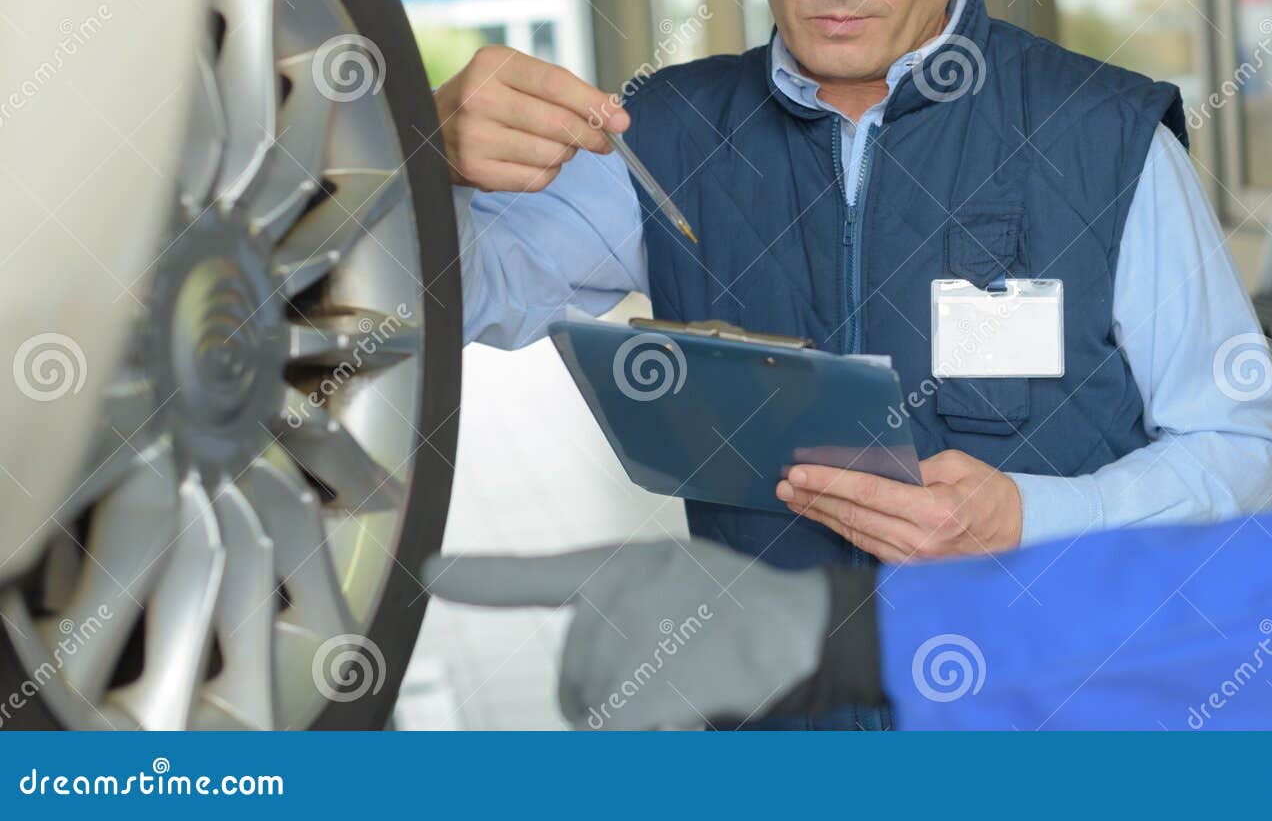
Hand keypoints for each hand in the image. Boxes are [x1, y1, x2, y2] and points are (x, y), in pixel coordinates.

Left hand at [422, 540, 827, 729]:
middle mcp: (611, 597)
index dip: (481, 579)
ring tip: (693, 690)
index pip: (537, 574)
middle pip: (574, 683)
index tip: (432, 572)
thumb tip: (592, 696)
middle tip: (676, 686)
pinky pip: (609, 738)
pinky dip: (634, 739)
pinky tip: (678, 721)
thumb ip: (629, 615)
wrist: (804, 632)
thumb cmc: (750, 615)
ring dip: (634, 724)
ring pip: (594, 717)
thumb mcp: (683, 585)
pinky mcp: (635, 689)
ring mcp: (621, 641)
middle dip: (607, 704)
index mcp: (622, 567)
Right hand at [433, 44, 626, 191]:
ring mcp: (474, 136)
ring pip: (552, 154)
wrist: (432, 125)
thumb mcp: (515, 75)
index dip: (594, 104)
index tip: (621, 121)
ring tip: (555, 144)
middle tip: (602, 141)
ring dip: (567, 153)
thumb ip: (562, 89)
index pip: (556, 84)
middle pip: (559, 124)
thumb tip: (614, 115)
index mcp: (493, 64)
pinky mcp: (475, 170)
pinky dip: (549, 171)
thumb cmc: (488, 97)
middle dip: (591, 135)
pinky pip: (537, 179)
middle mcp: (479, 98)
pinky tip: (535, 159)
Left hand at [777, 449, 1021, 561]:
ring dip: (820, 514)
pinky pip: (866, 544)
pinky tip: (822, 515)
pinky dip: (840, 528)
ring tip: (793, 497)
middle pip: (854, 516)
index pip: (870, 493)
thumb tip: (877, 467)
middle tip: (785, 483)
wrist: (1018, 535)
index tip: (800, 472)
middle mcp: (920, 541)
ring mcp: (913, 559)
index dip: (831, 482)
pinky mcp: (909, 566)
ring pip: (855, 533)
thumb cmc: (990, 496)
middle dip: (815, 498)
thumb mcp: (959, 466)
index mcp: (935, 512)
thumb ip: (917, 467)